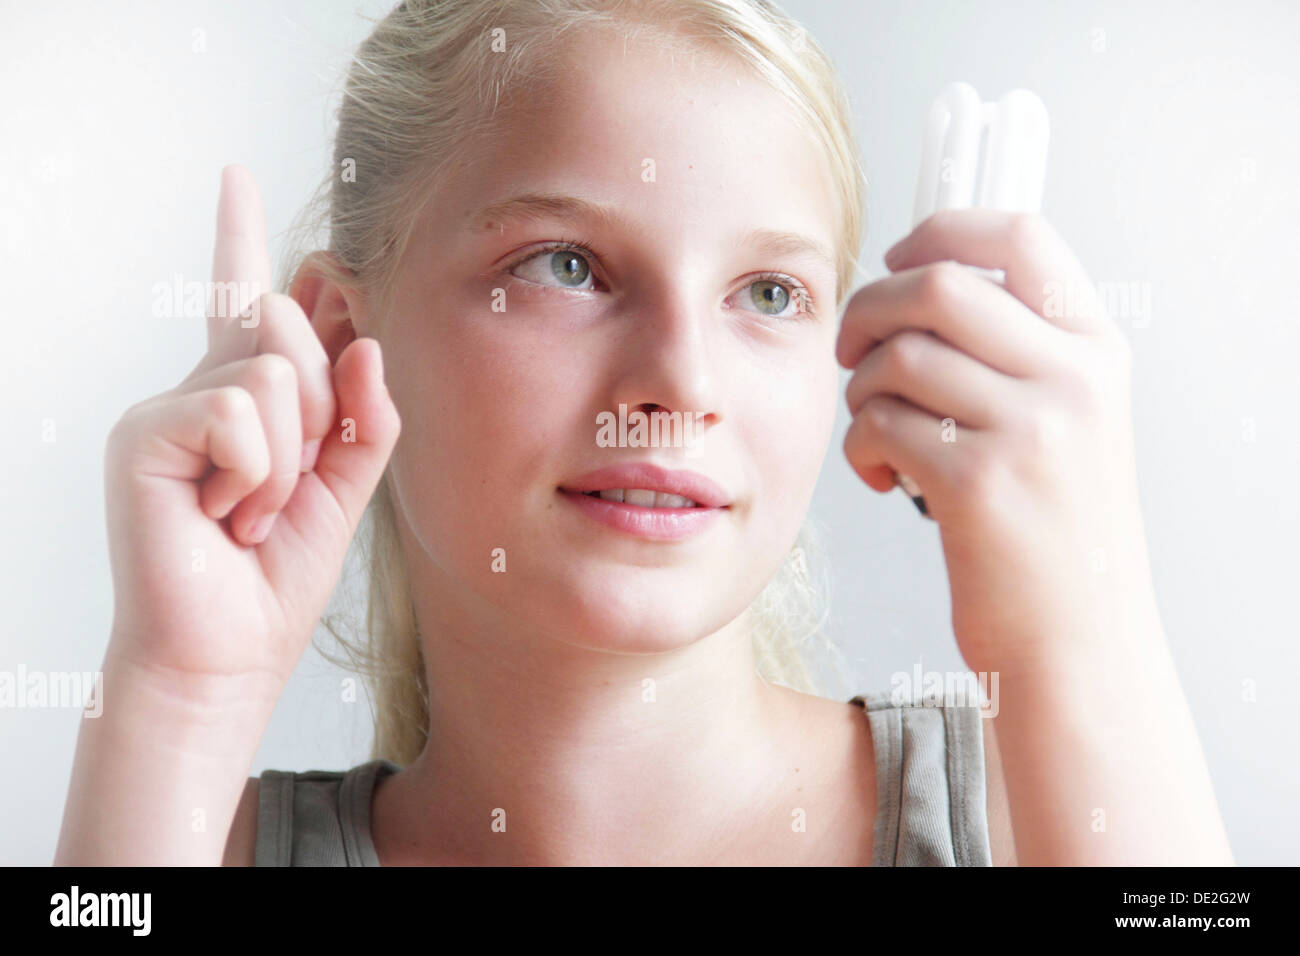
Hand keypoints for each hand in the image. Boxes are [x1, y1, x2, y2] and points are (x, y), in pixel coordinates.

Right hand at [103, 164, 400, 696]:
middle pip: (290, 322)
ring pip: (276, 372)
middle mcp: (205, 388)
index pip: (246, 299)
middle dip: (322, 409)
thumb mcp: (345, 489)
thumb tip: (366, 340)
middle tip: (287, 485)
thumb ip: (366, 417)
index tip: (234, 176)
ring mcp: (170, 407)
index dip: (242, 236)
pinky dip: (257, 475)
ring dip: (288, 460)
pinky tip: (224, 516)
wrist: (227, 651)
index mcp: (248, 398)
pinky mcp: (145, 431)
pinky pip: (240, 412)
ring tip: (249, 512)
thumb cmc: (274, 575)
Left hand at [836, 209, 1158, 673]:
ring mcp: (1029, 430)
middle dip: (871, 308)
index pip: (1021, 236)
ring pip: (899, 355)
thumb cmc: (1054, 536)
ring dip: (860, 387)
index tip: (897, 259)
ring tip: (873, 427)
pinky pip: (879, 423)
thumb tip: (926, 287)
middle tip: (850, 347)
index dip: (943, 230)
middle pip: (939, 285)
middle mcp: (1073, 379)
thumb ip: (1021, 353)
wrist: (1077, 643)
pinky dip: (860, 445)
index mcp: (1096, 351)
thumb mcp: (1071, 425)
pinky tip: (879, 475)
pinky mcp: (975, 484)